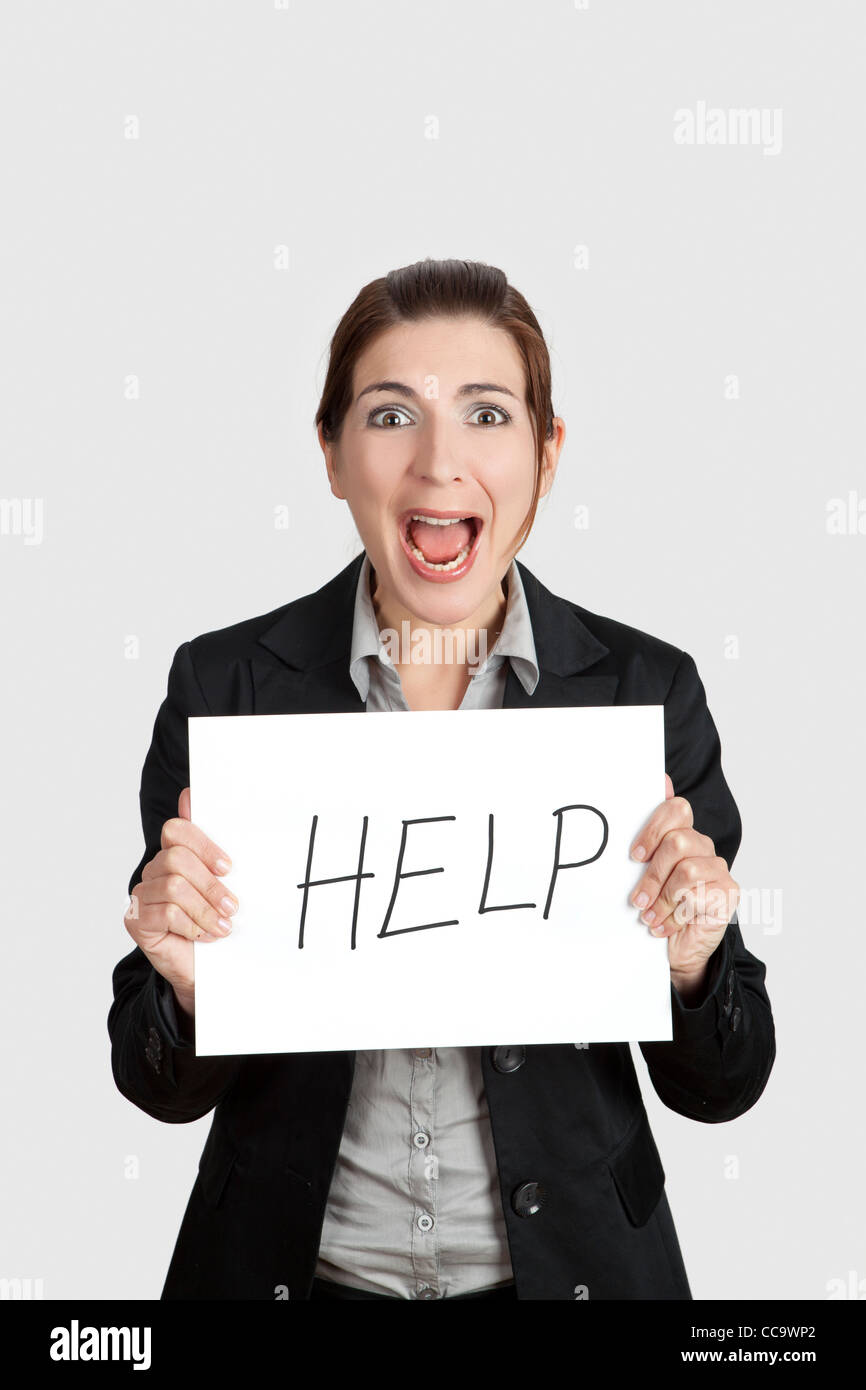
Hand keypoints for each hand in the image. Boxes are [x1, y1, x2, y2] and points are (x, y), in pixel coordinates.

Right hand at [123, 788, 237, 1019]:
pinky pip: (164, 913)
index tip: (229, 867)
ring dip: (205, 909)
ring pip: (173, 887)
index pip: (176, 830)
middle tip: (232, 906)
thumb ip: (211, 847)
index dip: (204, 845)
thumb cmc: (214, 921)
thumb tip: (191, 795)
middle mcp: (152, 871)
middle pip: (177, 859)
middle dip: (210, 884)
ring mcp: (140, 895)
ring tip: (223, 926)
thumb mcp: (223, 884)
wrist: (205, 968)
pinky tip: (206, 936)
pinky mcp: (135, 920)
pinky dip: (192, 925)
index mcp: (172, 854)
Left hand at [629, 774, 738, 994]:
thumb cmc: (658, 908)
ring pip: (688, 870)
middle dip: (653, 874)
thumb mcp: (641, 876)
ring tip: (650, 916)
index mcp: (681, 836)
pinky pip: (699, 895)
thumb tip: (656, 785)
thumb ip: (645, 842)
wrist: (677, 950)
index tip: (634, 855)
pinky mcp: (728, 893)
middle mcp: (703, 847)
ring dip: (663, 898)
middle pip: (678, 841)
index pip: (676, 809)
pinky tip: (667, 925)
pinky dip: (677, 914)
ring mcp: (718, 869)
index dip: (653, 827)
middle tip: (638, 898)